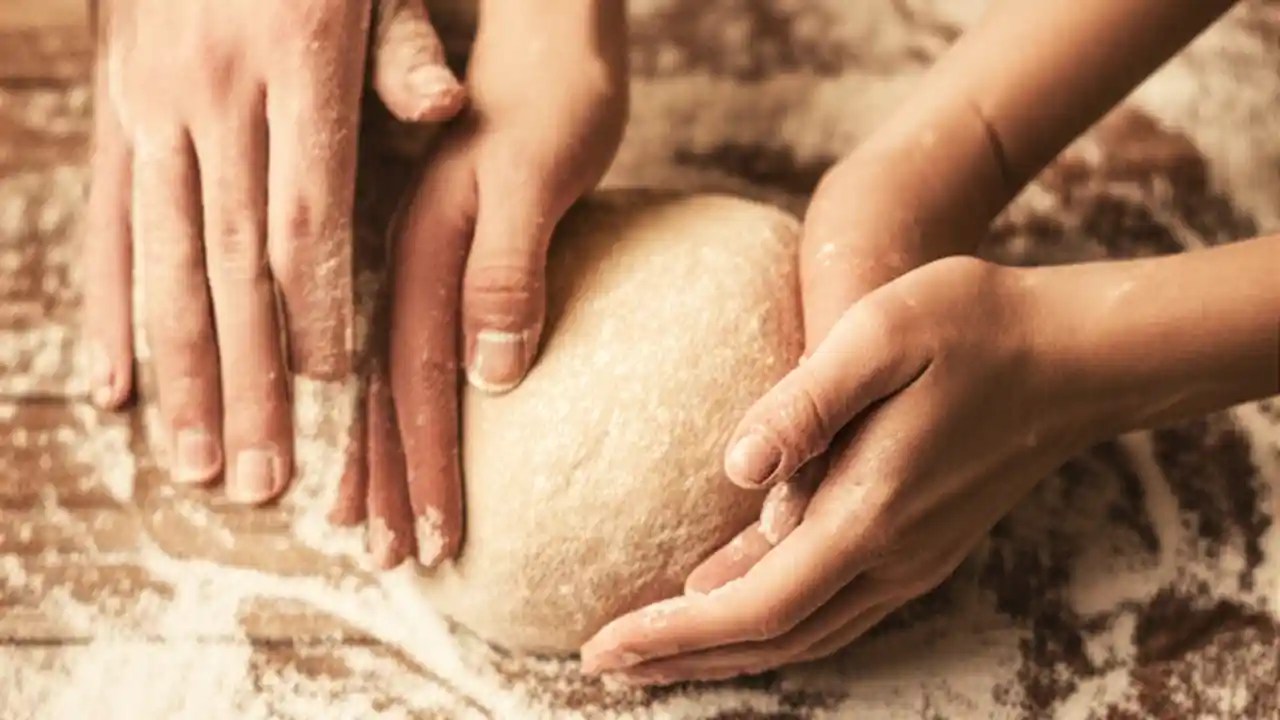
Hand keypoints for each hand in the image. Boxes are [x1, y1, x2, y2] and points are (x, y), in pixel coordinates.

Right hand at [81, 0, 462, 502]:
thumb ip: (404, 46)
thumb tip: (444, 108)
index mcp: (291, 61)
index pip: (303, 215)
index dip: (314, 309)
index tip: (330, 388)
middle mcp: (205, 90)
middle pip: (231, 262)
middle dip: (247, 377)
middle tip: (263, 476)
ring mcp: (146, 100)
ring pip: (161, 259)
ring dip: (178, 371)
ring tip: (196, 461)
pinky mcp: (112, 106)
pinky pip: (104, 223)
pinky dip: (109, 311)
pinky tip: (115, 388)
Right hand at [385, 0, 627, 565]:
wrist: (547, 21)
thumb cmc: (560, 88)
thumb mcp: (542, 168)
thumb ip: (508, 263)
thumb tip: (489, 372)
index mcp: (427, 245)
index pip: (418, 379)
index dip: (424, 463)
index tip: (432, 540)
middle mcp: (402, 254)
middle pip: (383, 390)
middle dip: (387, 479)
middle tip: (392, 561)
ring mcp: (404, 250)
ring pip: (374, 371)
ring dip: (373, 452)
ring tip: (363, 524)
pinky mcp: (425, 243)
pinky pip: (387, 335)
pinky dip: (379, 398)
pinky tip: (379, 427)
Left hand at [580, 256, 1106, 682]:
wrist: (1075, 357)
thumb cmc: (977, 326)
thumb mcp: (883, 331)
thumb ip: (807, 401)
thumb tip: (736, 468)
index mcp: (870, 511)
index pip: (754, 605)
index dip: (674, 634)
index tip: (603, 646)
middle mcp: (892, 556)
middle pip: (771, 638)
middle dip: (681, 658)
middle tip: (603, 663)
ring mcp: (912, 559)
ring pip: (804, 635)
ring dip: (723, 649)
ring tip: (654, 652)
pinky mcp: (921, 546)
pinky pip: (832, 610)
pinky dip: (771, 625)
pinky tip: (736, 606)